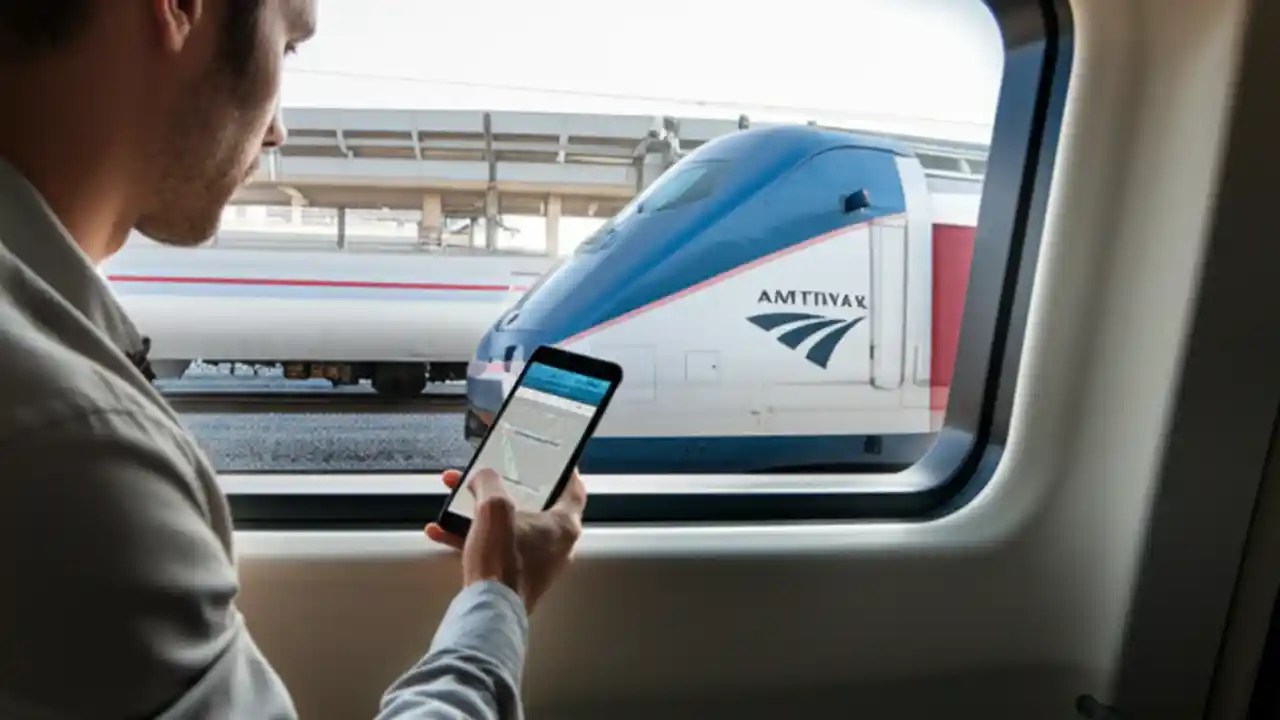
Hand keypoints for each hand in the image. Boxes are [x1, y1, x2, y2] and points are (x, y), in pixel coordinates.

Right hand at [426, 468, 586, 613]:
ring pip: (508, 528)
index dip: (564, 471)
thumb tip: (482, 477)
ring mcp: (536, 564)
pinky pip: (493, 550)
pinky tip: (440, 531)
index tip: (552, 460)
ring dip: (480, 513)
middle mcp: (556, 545)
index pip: (573, 489)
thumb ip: (489, 482)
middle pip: (533, 506)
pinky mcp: (515, 579)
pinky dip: (470, 538)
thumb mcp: (494, 507)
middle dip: (504, 490)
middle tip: (489, 477)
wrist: (489, 610)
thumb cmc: (503, 559)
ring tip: (454, 500)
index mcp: (564, 525)